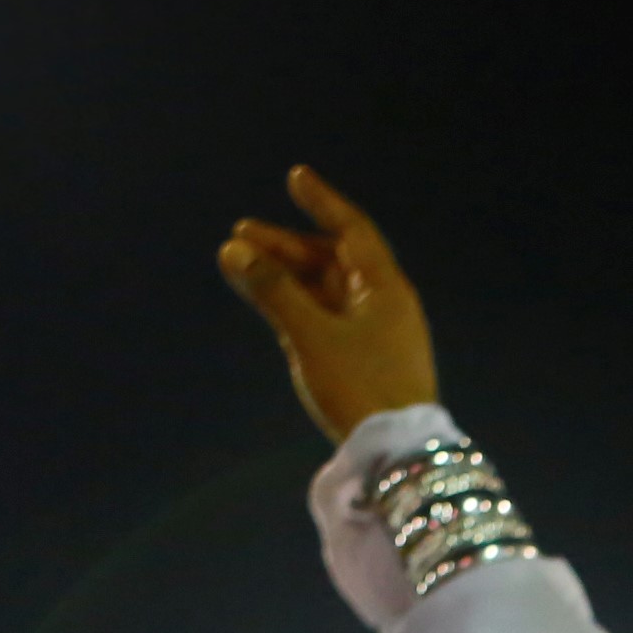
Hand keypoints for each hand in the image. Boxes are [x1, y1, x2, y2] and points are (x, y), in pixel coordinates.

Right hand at [219, 166, 440, 440]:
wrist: (398, 456)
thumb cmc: (360, 388)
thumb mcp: (311, 336)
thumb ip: (273, 290)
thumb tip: (234, 250)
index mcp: (386, 288)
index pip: (351, 230)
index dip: (323, 201)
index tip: (295, 177)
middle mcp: (386, 305)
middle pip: (333, 262)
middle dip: (287, 246)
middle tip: (241, 235)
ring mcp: (377, 336)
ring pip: (327, 293)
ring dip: (288, 277)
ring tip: (243, 265)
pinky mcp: (366, 364)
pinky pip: (328, 321)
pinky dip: (299, 307)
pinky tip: (271, 303)